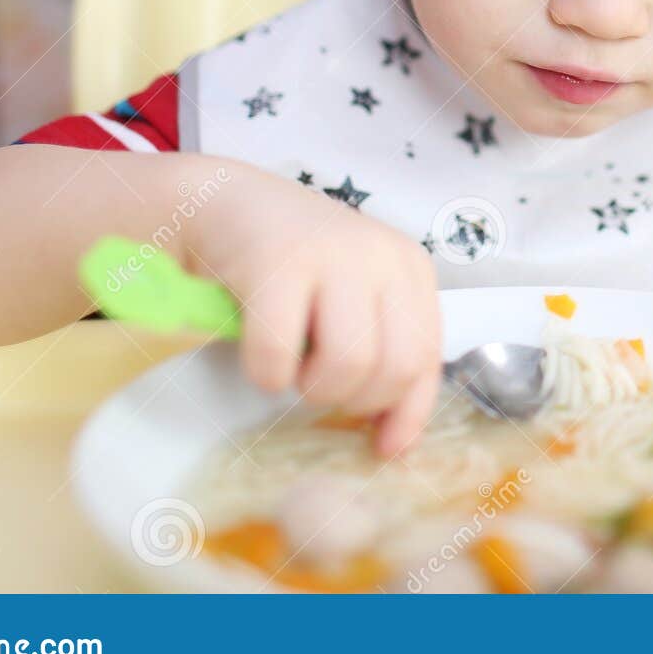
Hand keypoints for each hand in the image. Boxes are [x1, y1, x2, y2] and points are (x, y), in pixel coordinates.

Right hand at [188, 164, 440, 453]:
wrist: (224, 205)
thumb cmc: (292, 266)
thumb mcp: (353, 301)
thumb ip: (381, 354)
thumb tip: (395, 445)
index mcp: (410, 269)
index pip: (427, 357)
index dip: (408, 413)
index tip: (383, 448)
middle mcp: (383, 257)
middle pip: (395, 368)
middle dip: (354, 399)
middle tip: (317, 383)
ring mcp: (334, 256)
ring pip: (348, 365)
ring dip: (311, 387)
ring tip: (291, 364)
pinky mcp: (279, 263)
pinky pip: (279, 355)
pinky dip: (265, 374)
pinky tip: (258, 353)